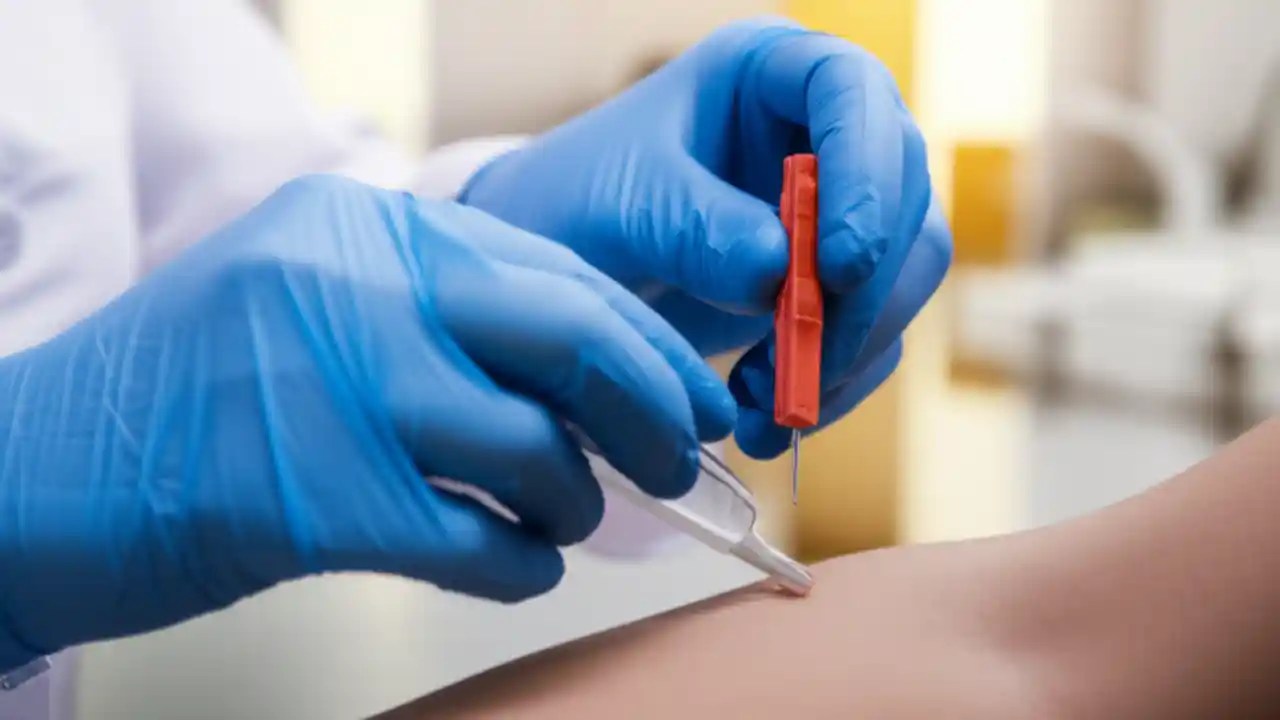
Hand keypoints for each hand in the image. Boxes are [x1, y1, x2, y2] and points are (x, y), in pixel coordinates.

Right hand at [0, 176, 733, 668]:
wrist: (29, 469)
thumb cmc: (186, 395)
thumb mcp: (310, 302)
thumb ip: (438, 317)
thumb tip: (591, 381)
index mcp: (363, 227)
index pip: (557, 270)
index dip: (647, 340)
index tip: (691, 392)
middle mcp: (353, 285)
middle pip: (571, 337)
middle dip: (653, 408)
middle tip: (680, 459)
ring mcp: (333, 387)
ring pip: (536, 449)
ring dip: (576, 500)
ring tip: (562, 519)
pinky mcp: (314, 499)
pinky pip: (480, 540)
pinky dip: (522, 563)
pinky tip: (515, 563)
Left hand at [461, 16, 950, 458]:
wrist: (555, 271)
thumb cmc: (576, 202)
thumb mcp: (619, 206)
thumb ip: (690, 228)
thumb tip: (777, 274)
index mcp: (770, 72)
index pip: (856, 93)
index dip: (866, 177)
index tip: (838, 266)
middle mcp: (822, 131)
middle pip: (902, 197)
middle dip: (863, 295)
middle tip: (803, 368)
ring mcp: (837, 210)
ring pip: (902, 274)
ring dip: (849, 351)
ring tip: (767, 408)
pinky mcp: (831, 283)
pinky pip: (869, 334)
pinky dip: (830, 384)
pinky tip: (764, 420)